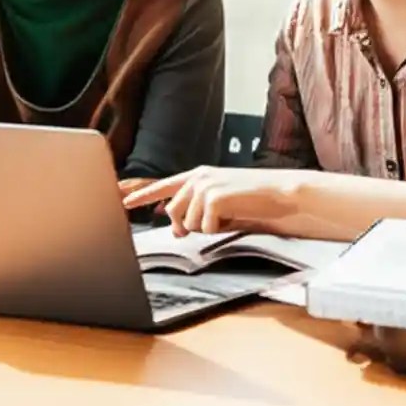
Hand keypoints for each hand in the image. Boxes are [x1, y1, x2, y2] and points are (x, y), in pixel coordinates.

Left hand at [122, 166, 298, 236]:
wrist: (281, 194)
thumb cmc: (253, 200)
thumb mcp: (219, 204)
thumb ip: (195, 211)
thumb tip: (177, 229)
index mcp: (198, 176)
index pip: (163, 186)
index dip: (141, 195)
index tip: (124, 201)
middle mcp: (198, 178)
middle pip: (173, 212)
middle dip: (187, 225)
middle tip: (212, 223)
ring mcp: (205, 186)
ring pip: (188, 223)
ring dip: (207, 228)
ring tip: (229, 216)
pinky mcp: (215, 197)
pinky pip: (204, 228)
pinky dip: (218, 230)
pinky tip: (234, 217)